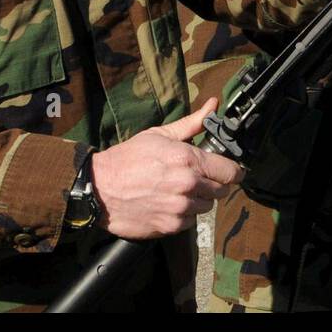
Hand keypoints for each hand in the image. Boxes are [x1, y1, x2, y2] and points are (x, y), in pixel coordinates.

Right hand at [91, 98, 242, 239]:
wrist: (99, 188)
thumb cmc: (128, 158)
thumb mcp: (160, 135)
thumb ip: (192, 123)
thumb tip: (213, 105)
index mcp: (188, 159)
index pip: (229, 171)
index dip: (233, 171)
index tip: (231, 171)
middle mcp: (187, 184)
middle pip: (221, 191)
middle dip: (214, 184)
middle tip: (197, 178)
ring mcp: (179, 208)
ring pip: (206, 207)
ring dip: (199, 200)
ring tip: (179, 190)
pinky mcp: (170, 226)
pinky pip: (190, 222)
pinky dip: (184, 214)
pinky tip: (169, 203)